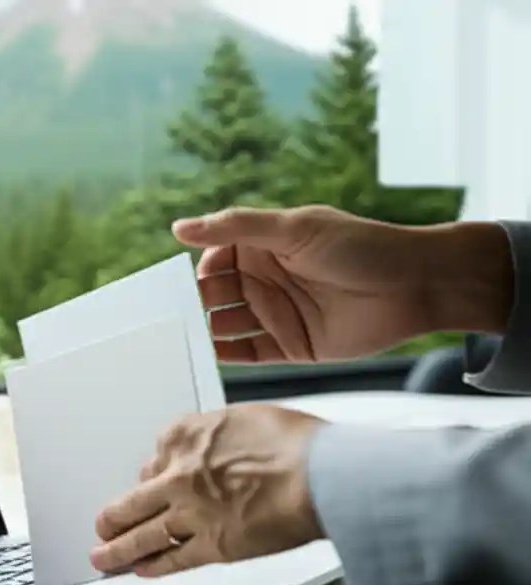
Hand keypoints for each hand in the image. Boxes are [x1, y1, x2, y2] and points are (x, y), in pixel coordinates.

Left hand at [90, 404, 325, 577]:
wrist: (321, 474)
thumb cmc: (297, 443)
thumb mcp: (247, 416)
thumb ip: (220, 433)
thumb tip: (217, 444)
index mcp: (186, 436)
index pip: (156, 456)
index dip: (154, 471)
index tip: (152, 480)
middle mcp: (179, 474)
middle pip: (134, 499)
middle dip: (114, 516)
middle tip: (103, 524)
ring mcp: (191, 512)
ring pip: (144, 534)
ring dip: (119, 549)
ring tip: (103, 557)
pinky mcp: (212, 545)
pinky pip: (175, 559)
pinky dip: (156, 566)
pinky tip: (142, 570)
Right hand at [173, 206, 512, 362]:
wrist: (415, 286)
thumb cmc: (359, 246)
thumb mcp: (293, 228)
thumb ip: (236, 227)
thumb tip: (178, 227)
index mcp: (262, 246)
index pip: (212, 259)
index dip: (194, 271)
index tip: (173, 284)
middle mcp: (265, 280)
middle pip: (214, 294)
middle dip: (193, 303)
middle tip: (172, 316)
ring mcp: (276, 314)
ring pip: (226, 325)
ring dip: (205, 330)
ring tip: (184, 337)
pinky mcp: (290, 346)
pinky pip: (247, 354)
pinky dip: (226, 355)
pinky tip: (208, 353)